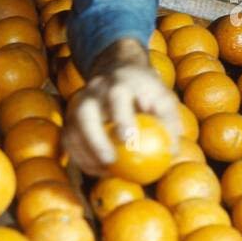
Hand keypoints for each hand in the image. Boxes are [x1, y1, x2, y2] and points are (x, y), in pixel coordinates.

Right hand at [62, 37, 182, 175]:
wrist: (119, 70)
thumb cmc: (146, 91)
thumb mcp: (163, 98)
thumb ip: (169, 121)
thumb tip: (172, 152)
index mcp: (120, 82)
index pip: (118, 97)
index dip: (121, 118)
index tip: (128, 140)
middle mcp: (95, 89)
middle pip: (86, 112)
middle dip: (95, 138)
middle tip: (111, 160)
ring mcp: (79, 101)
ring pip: (72, 128)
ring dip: (86, 152)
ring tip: (106, 170)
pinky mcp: (71, 115)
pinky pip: (69, 139)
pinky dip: (80, 156)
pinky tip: (98, 170)